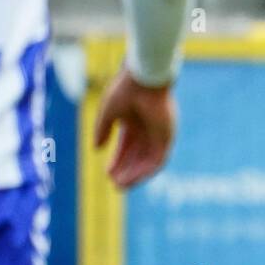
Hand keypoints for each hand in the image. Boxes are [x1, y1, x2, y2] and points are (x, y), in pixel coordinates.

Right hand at [92, 68, 175, 188]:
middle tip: (115, 184)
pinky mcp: (167, 137)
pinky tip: (134, 178)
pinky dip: (146, 170)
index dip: (117, 160)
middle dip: (126, 171)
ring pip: (148, 161)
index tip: (108, 173)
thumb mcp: (108, 112)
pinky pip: (158, 160)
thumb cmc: (126, 90)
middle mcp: (147, 129)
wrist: (144, 79)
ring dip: (135, 174)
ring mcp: (159, 133)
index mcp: (134, 121)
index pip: (126, 147)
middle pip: (137, 156)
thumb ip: (102, 129)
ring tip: (121, 185)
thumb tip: (96, 148)